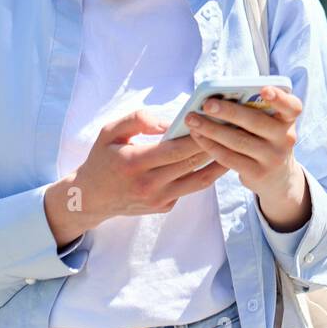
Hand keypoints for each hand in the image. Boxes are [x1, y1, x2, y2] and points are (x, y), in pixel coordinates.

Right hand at [63, 108, 227, 228]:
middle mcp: (148, 184)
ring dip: (218, 163)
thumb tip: (170, 122)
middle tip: (232, 129)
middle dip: (213, 145)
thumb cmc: (102, 159)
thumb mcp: (110, 132)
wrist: (91, 198)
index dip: (197, 136)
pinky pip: (189, 188)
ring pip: (199, 180)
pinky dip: (203, 174)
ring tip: (235, 146)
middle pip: (191, 163)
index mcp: (134, 163)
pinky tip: (215, 160)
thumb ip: (138, 120)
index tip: (214, 120)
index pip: (175, 149)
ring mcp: (158, 199)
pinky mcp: (164, 207)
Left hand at [184, 86, 304, 205]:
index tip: (264, 89)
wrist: (278, 178)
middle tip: (207, 103)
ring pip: (238, 141)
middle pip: (255, 122)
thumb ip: (255, 111)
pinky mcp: (257, 174)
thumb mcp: (271, 125)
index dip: (279, 98)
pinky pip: (229, 158)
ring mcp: (272, 158)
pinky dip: (210, 145)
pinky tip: (197, 136)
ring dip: (212, 129)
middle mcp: (285, 139)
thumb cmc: (266, 140)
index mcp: (288, 120)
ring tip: (192, 119)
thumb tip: (219, 98)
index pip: (292, 107)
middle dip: (229, 111)